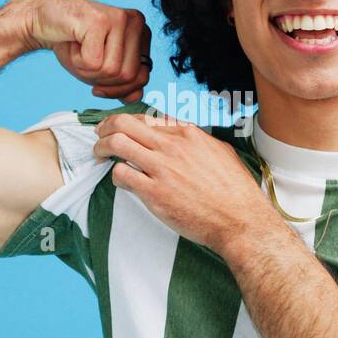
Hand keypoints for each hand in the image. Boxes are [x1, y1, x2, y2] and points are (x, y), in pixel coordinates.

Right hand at [21, 0, 152, 101]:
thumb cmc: (75, 45)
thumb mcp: (102, 71)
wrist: (43, 19)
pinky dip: (77, 61)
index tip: (98, 79)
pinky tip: (72, 43)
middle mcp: (137, 22)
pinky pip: (93, 63)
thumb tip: (135, 97)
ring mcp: (120, 19)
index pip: (142, 78)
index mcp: (143, 33)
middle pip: (128, 76)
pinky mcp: (100, 20)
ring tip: (78, 50)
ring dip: (87, 70)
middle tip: (84, 59)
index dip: (118, 89)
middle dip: (101, 79)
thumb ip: (123, 85)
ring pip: (111, 70)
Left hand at [91, 112, 279, 251]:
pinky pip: (121, 175)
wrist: (239, 220)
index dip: (128, 121)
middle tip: (99, 136)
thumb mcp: (220, 152)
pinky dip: (115, 175)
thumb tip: (182, 136)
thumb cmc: (235, 191)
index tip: (119, 128)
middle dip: (105, 127)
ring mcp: (161, 169)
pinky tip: (121, 181)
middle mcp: (172, 147)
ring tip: (98, 155)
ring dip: (101, 148)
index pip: (146, 118)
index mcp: (187, 134)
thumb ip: (197, 141)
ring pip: (116, 144)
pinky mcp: (154, 193)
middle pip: (124, 123)